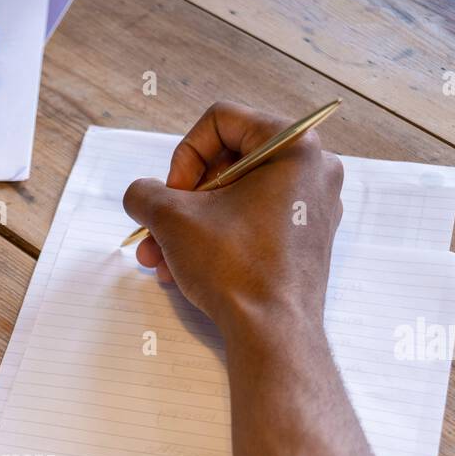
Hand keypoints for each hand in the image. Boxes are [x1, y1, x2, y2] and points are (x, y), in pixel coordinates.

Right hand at [122, 101, 343, 343]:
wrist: (273, 334)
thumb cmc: (235, 268)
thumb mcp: (172, 219)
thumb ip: (146, 193)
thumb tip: (141, 195)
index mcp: (294, 144)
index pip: (221, 121)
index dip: (183, 155)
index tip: (172, 196)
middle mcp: (313, 169)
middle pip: (228, 162)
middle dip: (181, 200)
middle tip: (155, 231)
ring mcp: (312, 207)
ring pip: (236, 199)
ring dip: (190, 225)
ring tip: (159, 258)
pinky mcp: (306, 241)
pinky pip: (253, 223)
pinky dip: (217, 239)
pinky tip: (183, 270)